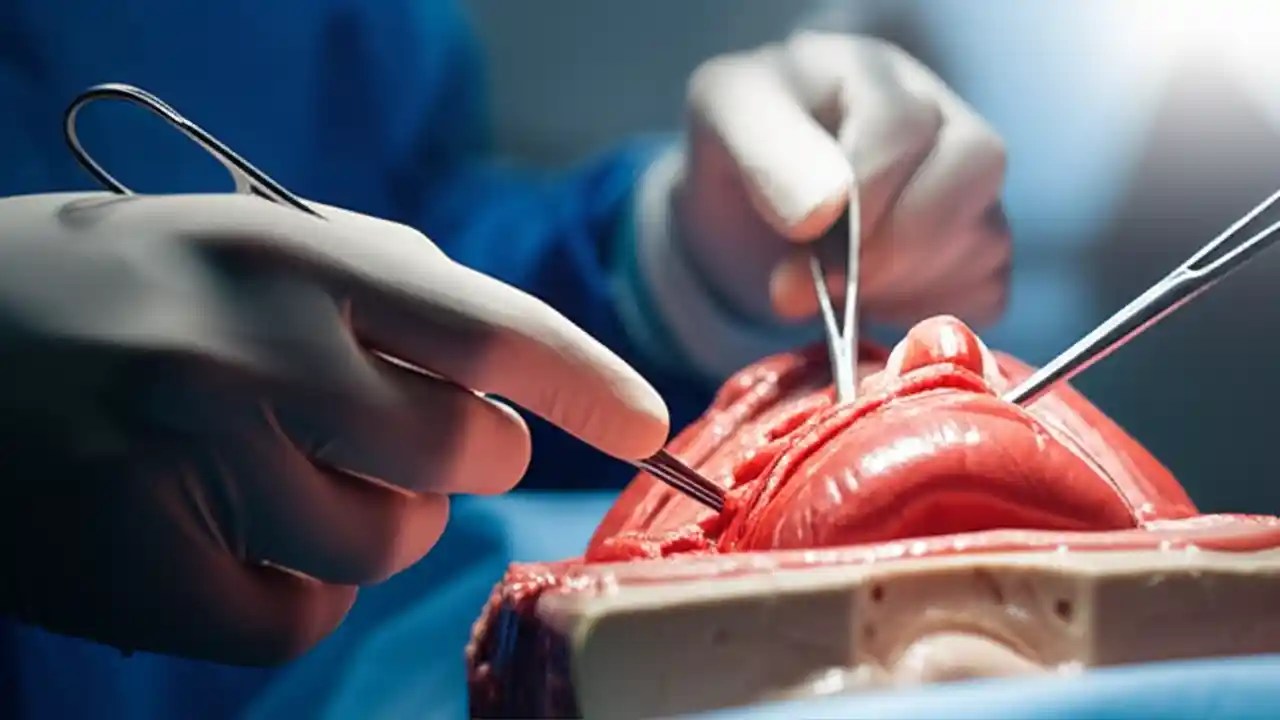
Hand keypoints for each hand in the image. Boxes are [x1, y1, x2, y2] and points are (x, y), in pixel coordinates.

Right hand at [0, 192, 666, 664]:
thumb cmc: (122, 285)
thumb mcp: (251, 238)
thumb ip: (385, 287)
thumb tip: (508, 372)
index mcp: (288, 256)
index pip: (487, 328)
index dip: (584, 383)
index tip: (645, 423)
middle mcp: (247, 351)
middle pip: (460, 451)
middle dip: (464, 456)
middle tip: (397, 433)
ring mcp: (189, 459)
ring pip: (388, 543)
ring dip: (377, 523)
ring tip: (291, 476)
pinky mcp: (136, 564)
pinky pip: (298, 619)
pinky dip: (299, 593)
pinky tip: (241, 540)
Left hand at [640, 32, 1009, 370]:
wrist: (743, 213)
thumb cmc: (739, 155)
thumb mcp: (723, 120)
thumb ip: (767, 152)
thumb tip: (825, 212)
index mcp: (874, 74)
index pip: (904, 125)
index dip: (862, 195)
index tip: (803, 243)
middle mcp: (940, 118)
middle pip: (974, 171)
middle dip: (891, 244)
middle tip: (827, 282)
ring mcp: (967, 188)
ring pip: (987, 239)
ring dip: (906, 284)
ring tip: (841, 290)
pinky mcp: (975, 252)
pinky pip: (986, 292)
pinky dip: (929, 312)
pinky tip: (875, 303)